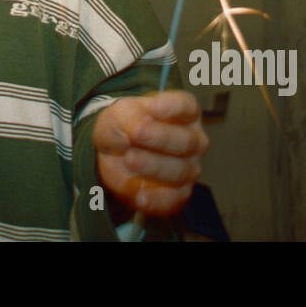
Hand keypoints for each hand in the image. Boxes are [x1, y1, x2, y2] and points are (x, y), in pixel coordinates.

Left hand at [93, 91, 208, 217]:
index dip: (173, 106)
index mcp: (184, 114)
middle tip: (136, 133)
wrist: (112, 153)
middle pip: (187, 141)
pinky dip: (156, 199)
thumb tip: (139, 127)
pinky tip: (140, 195)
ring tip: (129, 159)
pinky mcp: (178, 194)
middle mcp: (193, 140)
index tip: (153, 106)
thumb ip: (129, 117)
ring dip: (154, 166)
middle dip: (161, 138)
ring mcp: (188, 168)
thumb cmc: (124, 126)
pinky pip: (174, 200)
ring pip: (181, 171)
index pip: (187, 107)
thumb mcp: (119, 113)